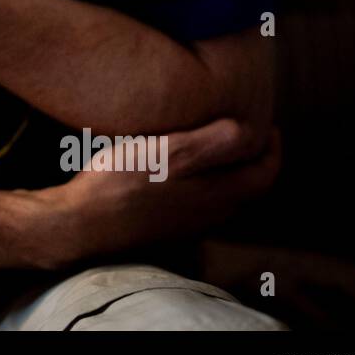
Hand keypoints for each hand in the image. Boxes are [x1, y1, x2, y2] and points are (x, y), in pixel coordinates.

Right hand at [33, 118, 280, 267]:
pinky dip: (200, 185)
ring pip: (220, 197)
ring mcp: (186, 227)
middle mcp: (210, 216)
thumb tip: (247, 129)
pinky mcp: (163, 230)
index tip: (267, 124)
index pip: (266, 173)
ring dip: (224, 172)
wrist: (81, 224)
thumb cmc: (122, 182)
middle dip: (249, 158)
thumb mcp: (168, 151)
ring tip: (210, 145)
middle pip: (246, 187)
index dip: (273, 147)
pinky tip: (175, 172)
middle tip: (241, 129)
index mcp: (219, 195)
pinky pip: (195, 205)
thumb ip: (213, 141)